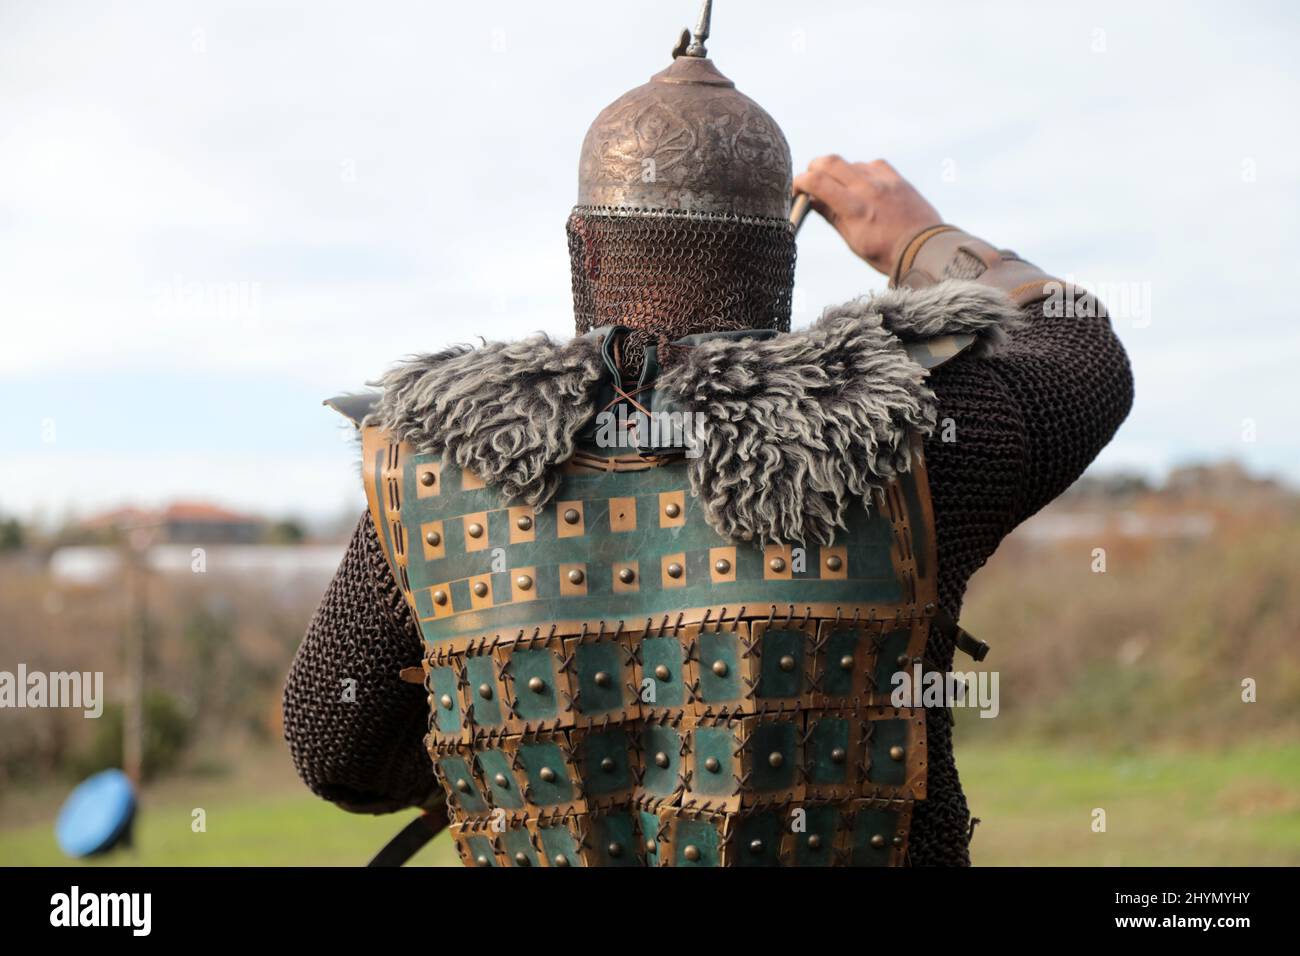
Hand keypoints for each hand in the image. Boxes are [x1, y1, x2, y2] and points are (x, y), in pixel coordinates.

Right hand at [793, 156, 941, 275]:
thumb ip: (831, 215)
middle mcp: (868, 188)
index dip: (800, 182)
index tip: (796, 190)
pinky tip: (862, 186)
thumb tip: (812, 200)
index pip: (817, 182)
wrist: (925, 249)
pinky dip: (861, 172)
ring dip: (838, 173)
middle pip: (830, 161)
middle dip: (814, 168)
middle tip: (811, 181)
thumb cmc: (886, 253)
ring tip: (840, 191)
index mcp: (854, 208)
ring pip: (850, 163)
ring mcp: (884, 180)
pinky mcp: (897, 178)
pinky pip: (872, 165)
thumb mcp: (853, 240)